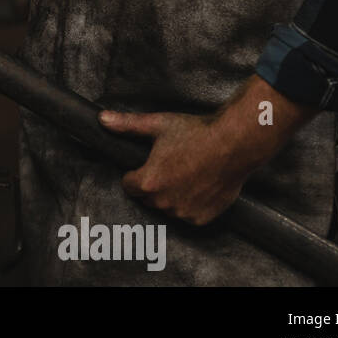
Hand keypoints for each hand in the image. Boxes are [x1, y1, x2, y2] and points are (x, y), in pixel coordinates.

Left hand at [98, 75, 317, 225]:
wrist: (235, 143)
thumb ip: (127, 125)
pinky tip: (199, 185)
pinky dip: (191, 204)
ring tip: (187, 174)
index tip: (148, 164)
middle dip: (153, 185)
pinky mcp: (201, 218)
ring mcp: (184, 212)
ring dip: (172, 195)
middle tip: (171, 166)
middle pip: (148, 197)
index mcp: (149, 182)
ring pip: (168, 207)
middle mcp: (164, 202)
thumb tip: (102, 119)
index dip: (136, 173)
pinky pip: (188, 215)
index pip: (129, 185)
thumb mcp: (158, 125)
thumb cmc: (197, 133)